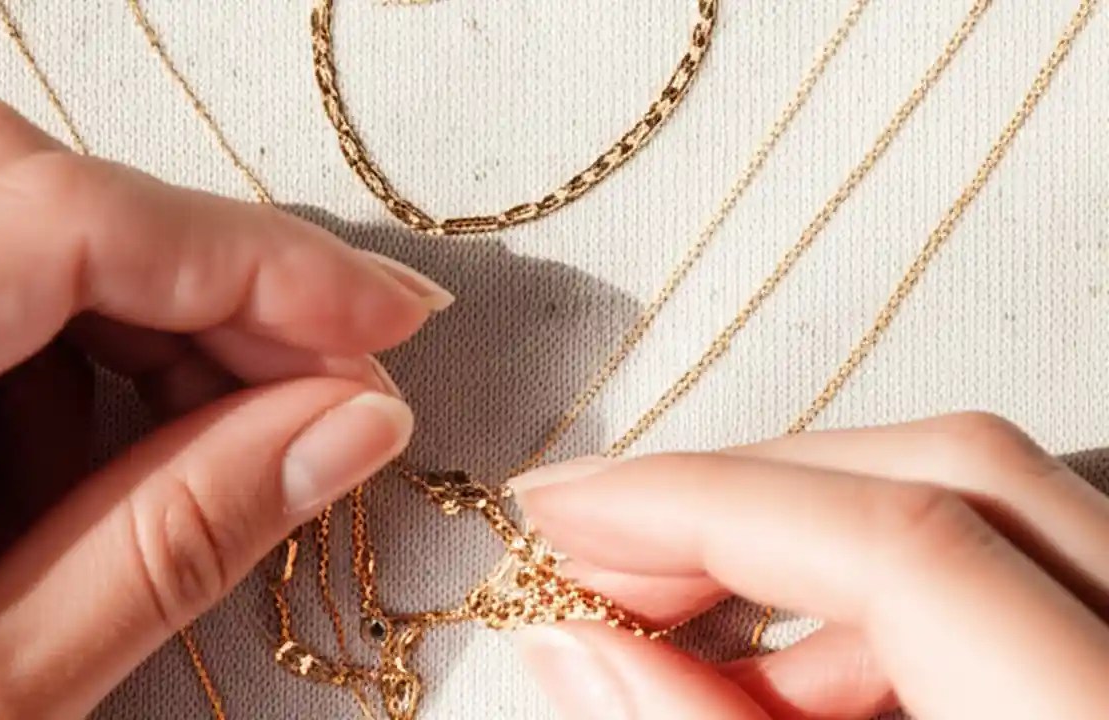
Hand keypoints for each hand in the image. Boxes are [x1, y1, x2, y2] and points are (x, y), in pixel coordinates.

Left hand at [0, 95, 452, 717]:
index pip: (41, 225)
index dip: (245, 257)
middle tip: (315, 386)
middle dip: (190, 277)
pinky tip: (42, 482)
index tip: (383, 322)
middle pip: (1, 180)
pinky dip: (26, 361)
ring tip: (165, 469)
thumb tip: (352, 423)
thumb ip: (165, 547)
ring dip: (111, 325)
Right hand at [512, 413, 1108, 718]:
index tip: (565, 510)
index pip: (900, 540)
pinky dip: (885, 609)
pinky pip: (1023, 574)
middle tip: (598, 549)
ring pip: (994, 504)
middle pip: (954, 470)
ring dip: (807, 555)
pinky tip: (786, 680)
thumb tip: (573, 649)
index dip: (703, 507)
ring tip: (669, 626)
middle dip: (742, 498)